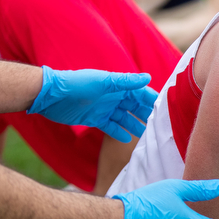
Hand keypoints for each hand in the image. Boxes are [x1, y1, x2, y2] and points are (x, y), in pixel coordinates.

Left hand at [28, 66, 156, 142]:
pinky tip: (128, 140)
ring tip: (147, 136)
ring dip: (135, 125)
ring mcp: (105, 108)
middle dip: (147, 115)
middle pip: (135, 107)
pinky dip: (119, 132)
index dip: (153, 100)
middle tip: (160, 127)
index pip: (141, 93)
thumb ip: (126, 82)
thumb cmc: (77, 84)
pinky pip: (111, 127)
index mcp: (117, 85)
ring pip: (125, 118)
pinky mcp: (95, 119)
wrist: (51, 96)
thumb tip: (148, 78)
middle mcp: (113, 97)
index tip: (166, 110)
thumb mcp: (103, 82)